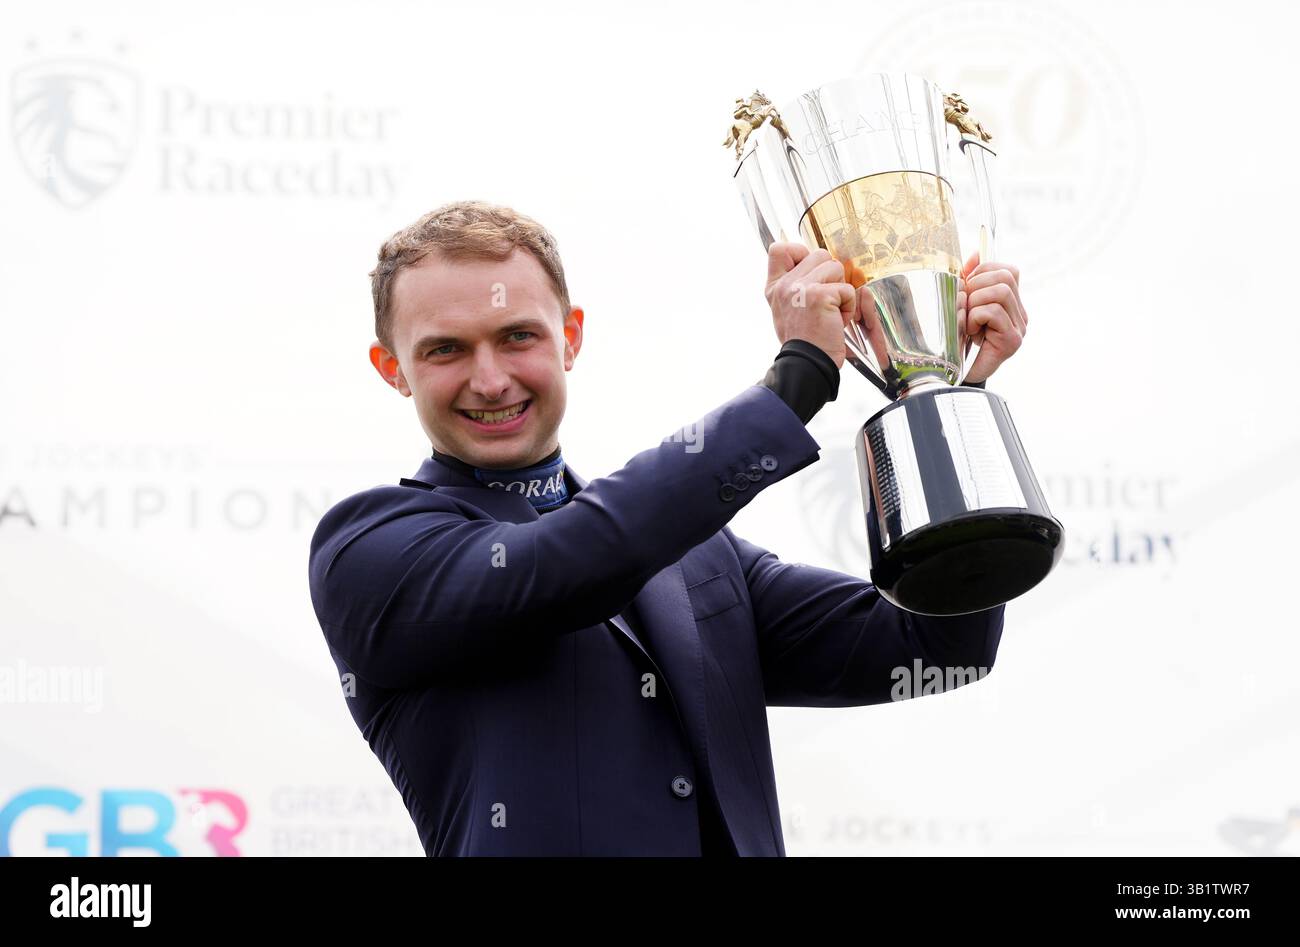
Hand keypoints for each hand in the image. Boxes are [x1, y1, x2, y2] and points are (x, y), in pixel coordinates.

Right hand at [764, 242, 855, 368]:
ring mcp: (800, 288)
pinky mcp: (819, 295)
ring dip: (841, 291)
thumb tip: (819, 264)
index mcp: (775, 287)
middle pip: (819, 255)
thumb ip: (795, 285)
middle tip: (825, 302)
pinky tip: (837, 322)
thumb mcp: (787, 309)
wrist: (807, 364)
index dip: (800, 253)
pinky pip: (847, 289)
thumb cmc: (804, 341)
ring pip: (835, 267)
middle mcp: (784, 284)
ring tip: (831, 312)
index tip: (810, 275)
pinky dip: (848, 307)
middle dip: (830, 277)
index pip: (780, 249)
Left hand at [957, 252, 1026, 384]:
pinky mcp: (1013, 340)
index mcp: (1011, 303)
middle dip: (977, 285)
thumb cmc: (959, 339)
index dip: (984, 270)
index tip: (967, 285)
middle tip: (966, 306)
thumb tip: (976, 252)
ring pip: (1000, 291)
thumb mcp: (963, 303)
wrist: (957, 374)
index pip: (1009, 270)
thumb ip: (970, 279)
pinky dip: (975, 317)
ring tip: (969, 321)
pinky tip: (971, 332)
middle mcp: (1020, 314)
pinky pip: (993, 311)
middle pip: (1006, 277)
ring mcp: (1020, 327)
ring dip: (975, 302)